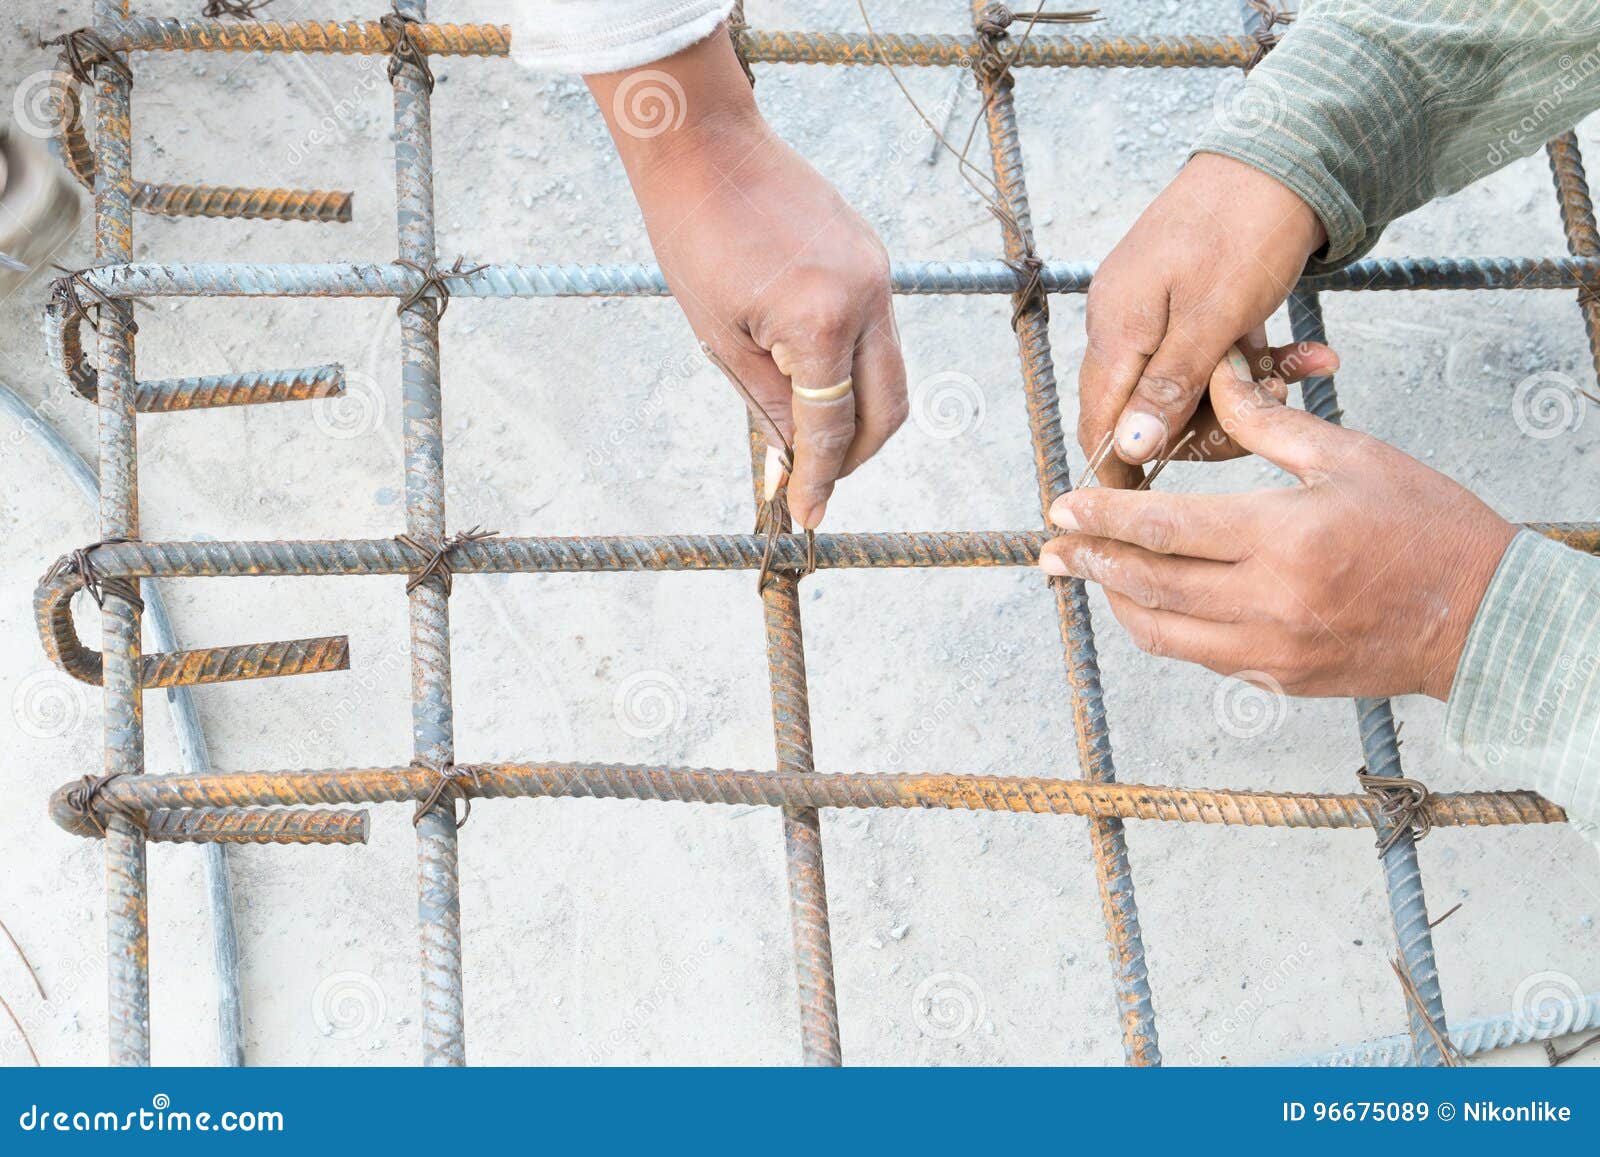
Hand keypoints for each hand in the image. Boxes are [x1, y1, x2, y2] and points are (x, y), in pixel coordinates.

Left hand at [587, 27, 904, 527]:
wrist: (705, 143)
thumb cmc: (695, 236)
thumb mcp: (722, 339)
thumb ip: (770, 404)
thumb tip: (795, 460)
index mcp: (823, 320)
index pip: (833, 425)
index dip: (819, 478)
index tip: (807, 516)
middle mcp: (868, 298)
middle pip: (887, 409)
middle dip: (853, 455)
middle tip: (813, 480)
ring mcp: (879, 274)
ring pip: (890, 374)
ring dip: (857, 415)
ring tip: (808, 434)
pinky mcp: (874, 258)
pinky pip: (879, 334)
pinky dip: (854, 369)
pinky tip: (812, 378)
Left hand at [1042, 362, 1517, 700]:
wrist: (1486, 619)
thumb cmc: (1426, 527)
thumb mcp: (1350, 457)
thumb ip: (1266, 424)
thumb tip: (1214, 378)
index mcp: (1283, 538)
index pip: (1165, 528)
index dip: (1104, 516)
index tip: (1060, 505)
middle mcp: (1269, 603)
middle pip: (1148, 586)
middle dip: (1091, 562)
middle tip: (1051, 548)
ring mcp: (1271, 649)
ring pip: (1163, 632)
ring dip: (1118, 600)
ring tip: (1090, 571)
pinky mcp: (1279, 679)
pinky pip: (1200, 654)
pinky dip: (1165, 626)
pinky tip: (1150, 600)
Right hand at [1080, 153, 1329, 488]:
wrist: (1286, 153)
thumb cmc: (1246, 225)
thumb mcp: (1213, 316)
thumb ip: (1169, 386)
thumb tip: (1130, 449)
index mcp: (1117, 327)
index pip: (1099, 422)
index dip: (1123, 468)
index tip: (1153, 505)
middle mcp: (1126, 324)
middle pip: (1147, 413)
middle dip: (1211, 424)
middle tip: (1268, 408)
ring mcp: (1158, 314)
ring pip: (1189, 389)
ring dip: (1247, 393)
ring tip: (1303, 367)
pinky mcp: (1192, 306)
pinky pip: (1214, 359)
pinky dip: (1257, 364)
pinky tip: (1308, 354)